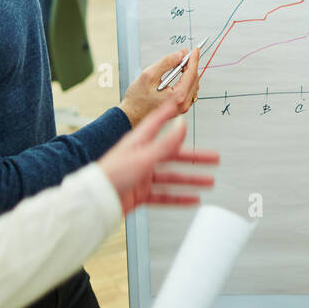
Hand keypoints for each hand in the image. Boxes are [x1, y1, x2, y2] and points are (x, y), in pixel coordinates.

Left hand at [97, 100, 218, 214]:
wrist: (96, 201)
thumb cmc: (111, 174)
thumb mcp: (143, 157)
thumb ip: (165, 143)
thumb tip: (181, 126)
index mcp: (139, 143)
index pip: (156, 124)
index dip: (169, 114)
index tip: (179, 107)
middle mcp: (141, 158)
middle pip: (173, 155)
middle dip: (194, 157)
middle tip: (212, 158)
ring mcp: (142, 177)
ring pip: (172, 177)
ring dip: (191, 179)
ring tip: (208, 181)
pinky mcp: (141, 194)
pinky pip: (165, 195)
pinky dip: (179, 197)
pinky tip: (192, 198)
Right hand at [119, 47, 200, 126]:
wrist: (131, 115)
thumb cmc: (137, 99)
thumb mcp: (149, 75)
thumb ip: (166, 62)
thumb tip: (180, 55)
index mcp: (178, 96)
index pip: (191, 73)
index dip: (193, 59)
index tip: (195, 49)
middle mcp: (183, 104)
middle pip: (194, 79)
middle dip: (191, 64)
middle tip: (185, 53)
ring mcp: (182, 107)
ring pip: (193, 85)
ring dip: (189, 72)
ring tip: (180, 63)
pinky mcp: (180, 108)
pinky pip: (189, 91)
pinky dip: (186, 81)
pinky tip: (180, 75)